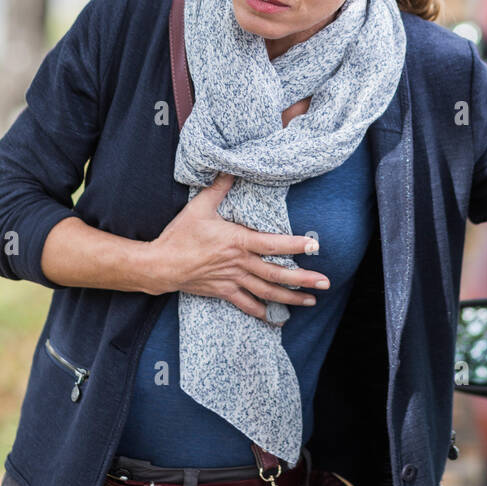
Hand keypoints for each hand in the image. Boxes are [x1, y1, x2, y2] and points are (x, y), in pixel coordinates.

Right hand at [142, 172, 327, 319]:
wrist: (160, 264)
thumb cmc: (180, 234)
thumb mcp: (200, 206)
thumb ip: (219, 187)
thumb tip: (230, 166)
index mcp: (238, 241)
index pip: (273, 244)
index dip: (295, 245)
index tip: (315, 246)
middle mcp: (240, 263)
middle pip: (277, 273)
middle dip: (303, 279)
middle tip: (326, 282)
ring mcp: (233, 280)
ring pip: (267, 292)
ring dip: (291, 298)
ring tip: (312, 301)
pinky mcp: (223, 292)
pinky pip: (247, 305)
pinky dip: (262, 313)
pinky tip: (277, 319)